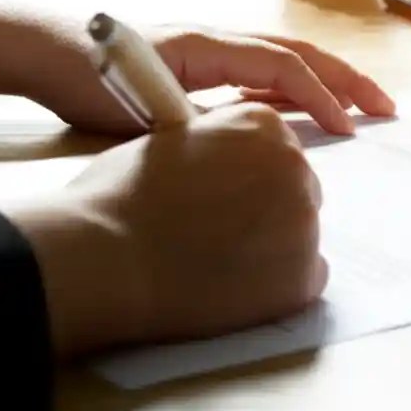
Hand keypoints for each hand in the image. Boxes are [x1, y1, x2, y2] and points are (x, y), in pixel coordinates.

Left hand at [0, 4, 394, 134]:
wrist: (44, 50)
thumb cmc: (87, 79)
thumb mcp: (145, 111)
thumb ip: (201, 124)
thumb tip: (249, 142)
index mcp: (210, 45)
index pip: (285, 69)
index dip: (322, 99)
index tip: (351, 130)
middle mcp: (218, 37)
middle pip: (299, 54)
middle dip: (346, 81)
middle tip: (387, 109)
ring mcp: (211, 47)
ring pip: (284, 60)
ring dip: (326, 81)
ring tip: (361, 108)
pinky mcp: (201, 61)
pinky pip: (262, 72)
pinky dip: (293, 89)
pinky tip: (302, 113)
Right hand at [0, 103, 325, 357]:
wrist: (105, 254)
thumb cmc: (119, 197)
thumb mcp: (172, 140)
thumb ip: (217, 147)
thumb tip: (229, 166)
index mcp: (263, 124)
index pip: (277, 149)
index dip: (246, 176)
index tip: (219, 196)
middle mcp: (295, 166)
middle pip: (297, 188)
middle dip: (267, 207)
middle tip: (219, 232)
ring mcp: (304, 222)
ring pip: (302, 234)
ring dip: (271, 246)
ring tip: (217, 262)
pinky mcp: (302, 276)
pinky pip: (306, 277)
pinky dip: (278, 285)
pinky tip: (235, 286)